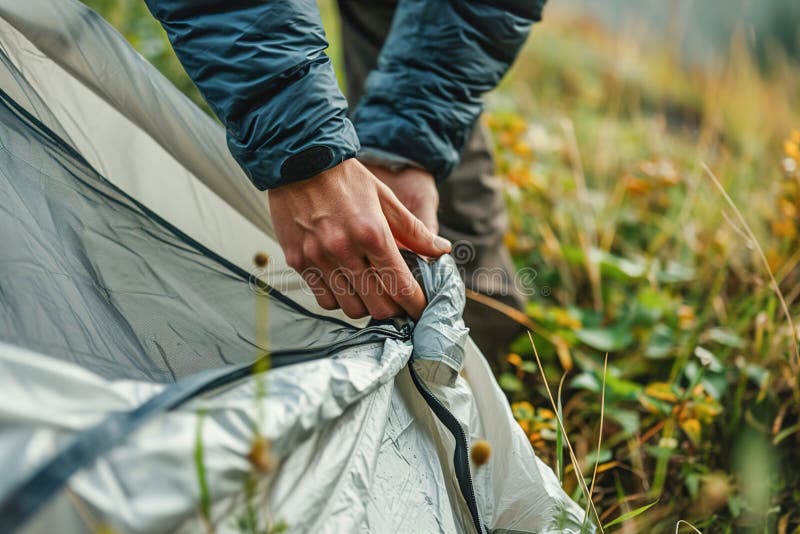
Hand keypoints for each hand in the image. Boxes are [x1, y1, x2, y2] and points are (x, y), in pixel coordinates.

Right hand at [268, 158, 450, 319]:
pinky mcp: (298, 261)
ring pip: (350, 308)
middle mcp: (344, 249)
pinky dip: (339, 299)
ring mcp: (318, 257)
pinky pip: (324, 299)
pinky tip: (345, 285)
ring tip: (370, 292)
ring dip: (366, 306)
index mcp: (372, 233)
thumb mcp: (386, 198)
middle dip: (393, 309)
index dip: (416, 304)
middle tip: (397, 301)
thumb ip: (414, 230)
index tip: (420, 308)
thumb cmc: (345, 178)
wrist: (299, 160)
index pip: (401, 286)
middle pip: (377, 306)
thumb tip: (442, 250)